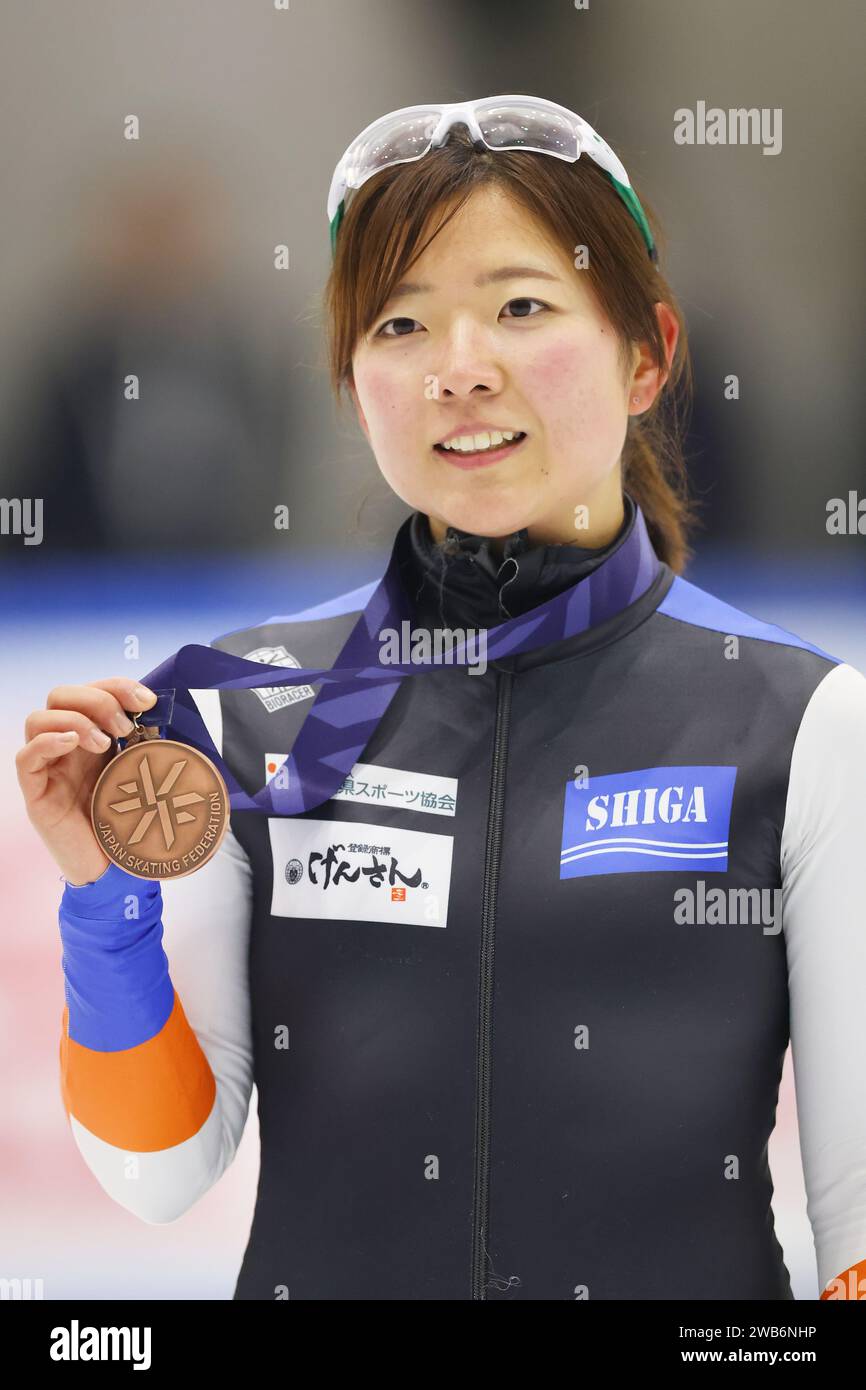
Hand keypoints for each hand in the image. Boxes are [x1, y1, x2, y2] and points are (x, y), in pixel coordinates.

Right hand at [15, 678, 157, 886]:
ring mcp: (49, 768)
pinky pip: (26, 757)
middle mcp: (67, 747)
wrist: (116, 870)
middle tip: (124, 726)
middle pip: (61, 696)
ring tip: (104, 743)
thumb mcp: (143, 775)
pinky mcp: (37, 793)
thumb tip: (169, 714)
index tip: (146, 699)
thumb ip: (147, 745)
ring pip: (38, 719)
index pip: (91, 690)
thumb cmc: (130, 822)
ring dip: (75, 719)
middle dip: (97, 699)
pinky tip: (73, 743)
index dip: (116, 686)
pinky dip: (47, 741)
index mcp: (92, 737)